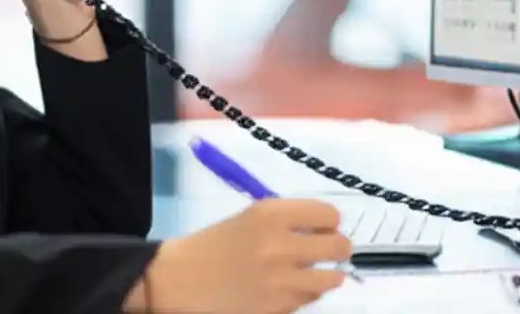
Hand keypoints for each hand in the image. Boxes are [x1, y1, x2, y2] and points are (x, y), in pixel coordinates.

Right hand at [126, 200, 352, 313]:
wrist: (180, 280)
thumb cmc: (213, 244)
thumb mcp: (249, 219)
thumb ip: (286, 221)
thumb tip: (325, 229)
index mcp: (270, 214)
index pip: (328, 214)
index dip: (329, 221)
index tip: (323, 227)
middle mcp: (281, 245)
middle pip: (339, 245)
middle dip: (337, 248)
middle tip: (329, 250)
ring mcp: (282, 280)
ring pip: (333, 277)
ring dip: (327, 275)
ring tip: (314, 273)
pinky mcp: (279, 308)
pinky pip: (311, 299)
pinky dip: (306, 293)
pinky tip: (288, 288)